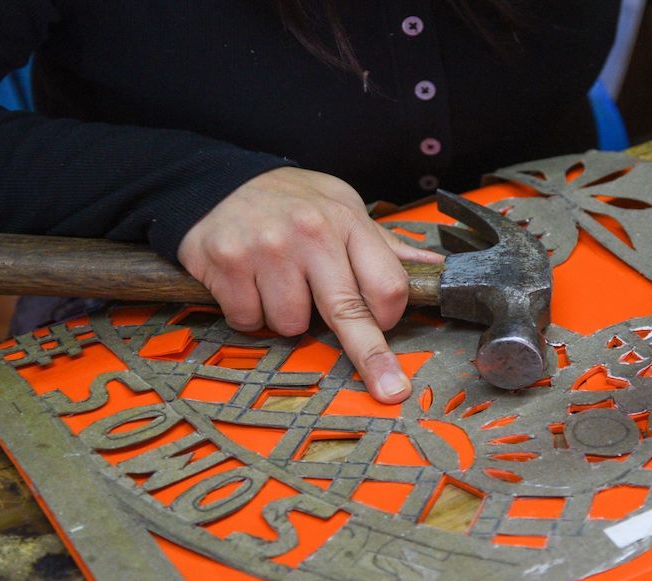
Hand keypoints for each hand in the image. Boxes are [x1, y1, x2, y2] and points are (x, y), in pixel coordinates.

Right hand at [177, 167, 443, 402]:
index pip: (387, 283)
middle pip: (347, 312)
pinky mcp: (227, 262)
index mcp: (348, 221)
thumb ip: (384, 245)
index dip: (390, 315)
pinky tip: (248, 282)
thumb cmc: (293, 201)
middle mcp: (310, 233)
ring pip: (291, 325)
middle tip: (389, 388)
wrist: (219, 178)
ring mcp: (267, 248)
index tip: (386, 325)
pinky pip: (248, 320)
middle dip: (370, 356)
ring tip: (278, 282)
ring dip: (286, 317)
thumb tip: (432, 268)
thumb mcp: (344, 207)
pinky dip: (249, 312)